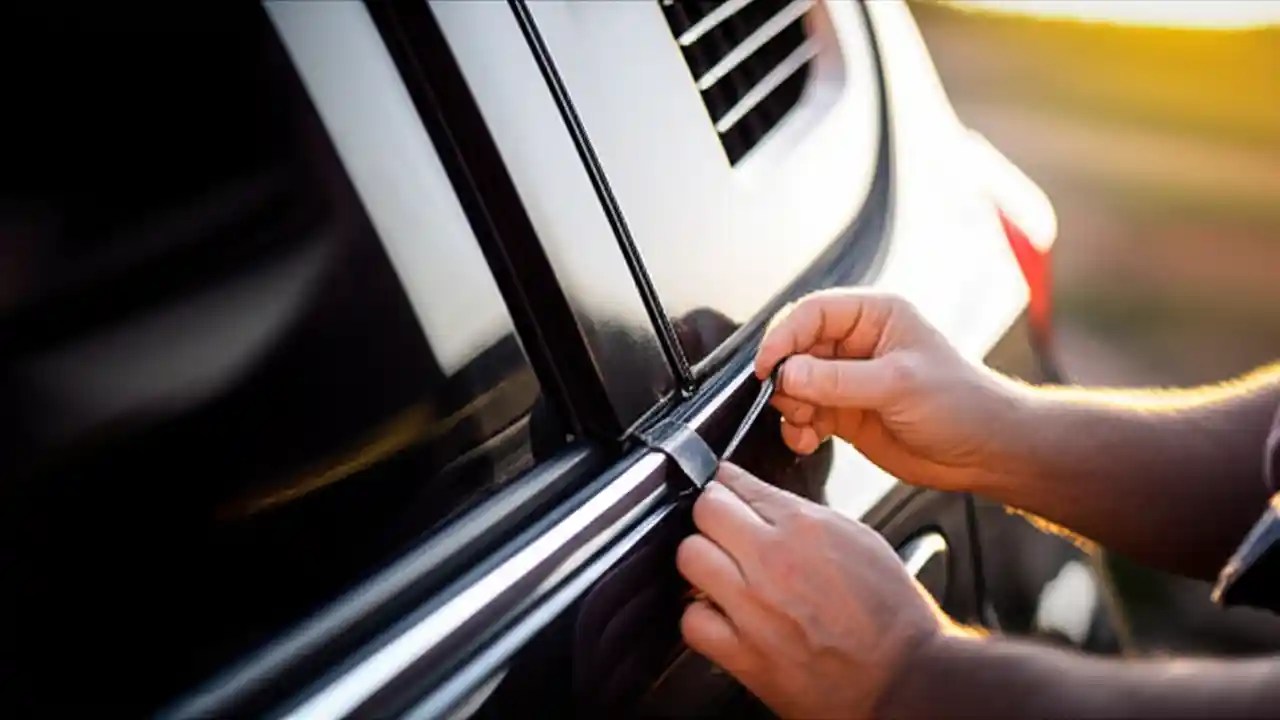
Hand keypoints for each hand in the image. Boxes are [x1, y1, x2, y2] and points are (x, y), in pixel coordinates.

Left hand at [677, 463, 956, 718]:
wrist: (906, 678)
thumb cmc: (891, 614)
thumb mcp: (857, 539)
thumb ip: (803, 516)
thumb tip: (762, 499)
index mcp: (804, 527)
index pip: (736, 482)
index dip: (727, 483)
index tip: (725, 488)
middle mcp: (773, 561)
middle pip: (706, 511)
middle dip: (711, 514)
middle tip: (722, 527)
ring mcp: (753, 608)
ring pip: (690, 557)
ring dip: (701, 559)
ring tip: (718, 569)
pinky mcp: (743, 653)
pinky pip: (692, 620)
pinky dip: (700, 615)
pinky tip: (719, 613)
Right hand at [756, 290, 1026, 491]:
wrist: (985, 450)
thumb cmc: (961, 403)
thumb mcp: (898, 385)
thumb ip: (837, 380)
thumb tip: (787, 374)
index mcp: (874, 315)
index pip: (811, 313)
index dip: (783, 337)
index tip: (767, 367)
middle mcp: (856, 343)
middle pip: (796, 349)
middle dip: (785, 378)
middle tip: (789, 403)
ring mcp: (848, 379)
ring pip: (794, 384)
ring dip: (790, 407)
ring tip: (806, 426)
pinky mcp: (845, 412)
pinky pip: (804, 414)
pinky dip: (798, 428)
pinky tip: (809, 441)